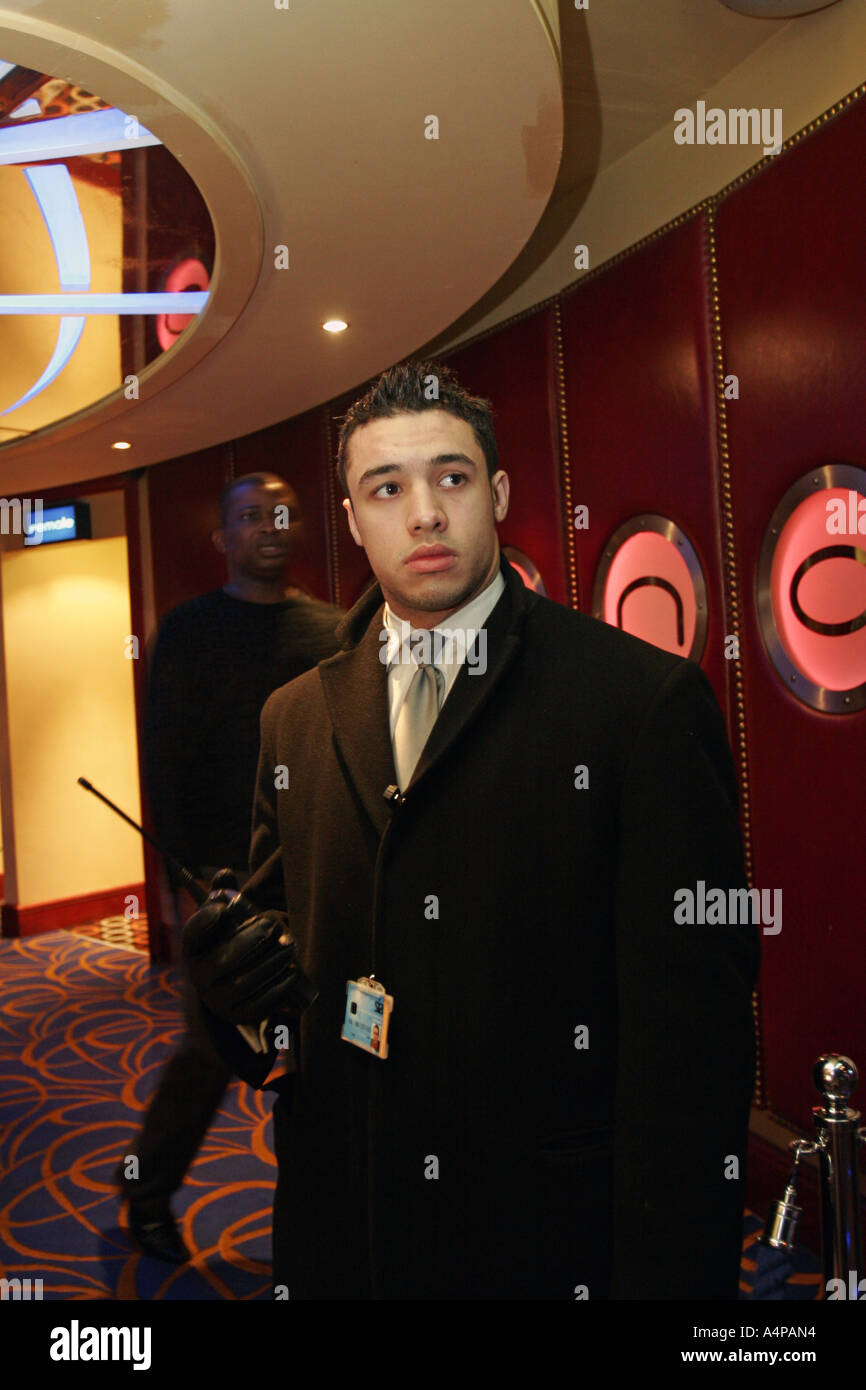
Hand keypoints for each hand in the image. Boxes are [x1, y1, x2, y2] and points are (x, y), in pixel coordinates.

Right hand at [182, 870, 317, 1024]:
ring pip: (243, 983)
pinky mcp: (238, 1016)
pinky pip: (258, 1004)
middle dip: (250, 941)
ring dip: (270, 962)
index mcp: (194, 948)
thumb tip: (225, 874)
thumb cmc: (233, 942)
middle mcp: (199, 976)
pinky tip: (291, 972)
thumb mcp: (227, 920)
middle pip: (222, 960)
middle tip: (273, 924)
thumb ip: (224, 894)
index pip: (192, 934)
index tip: (222, 909)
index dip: (203, 922)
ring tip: (290, 947)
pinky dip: (277, 987)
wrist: (235, 985)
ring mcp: (217, 1000)